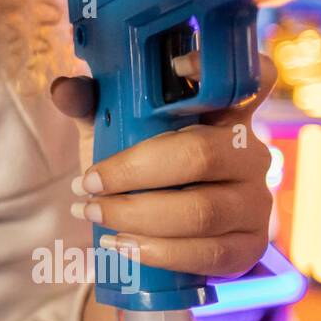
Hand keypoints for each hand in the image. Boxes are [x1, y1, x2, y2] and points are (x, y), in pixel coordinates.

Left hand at [50, 53, 275, 320]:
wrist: (158, 229)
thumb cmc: (141, 168)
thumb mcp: (115, 132)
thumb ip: (92, 106)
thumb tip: (64, 90)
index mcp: (224, 112)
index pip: (249, 78)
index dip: (222, 72)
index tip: (176, 67)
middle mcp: (250, 152)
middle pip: (200, 155)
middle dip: (132, 173)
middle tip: (88, 183)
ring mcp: (256, 201)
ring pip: (200, 211)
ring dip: (135, 216)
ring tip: (93, 213)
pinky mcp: (249, 245)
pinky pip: (205, 253)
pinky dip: (154, 251)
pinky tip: (120, 243)